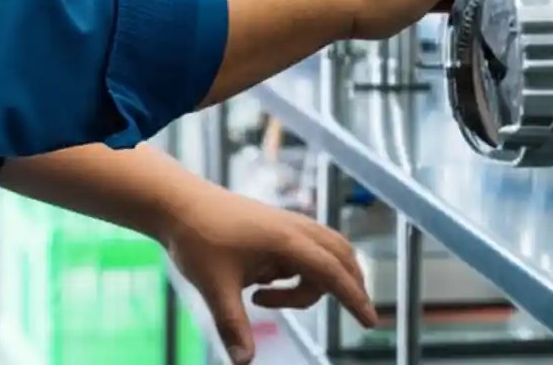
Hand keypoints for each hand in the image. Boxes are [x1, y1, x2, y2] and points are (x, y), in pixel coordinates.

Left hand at [165, 186, 376, 363]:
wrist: (181, 204)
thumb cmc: (198, 241)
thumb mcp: (215, 288)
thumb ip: (233, 325)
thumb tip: (245, 363)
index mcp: (288, 241)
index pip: (333, 273)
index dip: (354, 299)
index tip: (371, 322)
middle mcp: (298, 229)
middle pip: (341, 260)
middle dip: (345, 289)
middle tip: (338, 315)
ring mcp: (292, 225)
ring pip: (325, 256)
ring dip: (310, 283)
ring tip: (262, 297)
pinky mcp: (283, 226)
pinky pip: (308, 251)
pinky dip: (298, 272)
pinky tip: (262, 281)